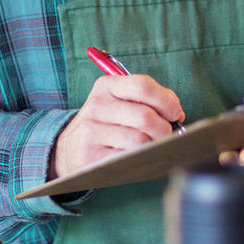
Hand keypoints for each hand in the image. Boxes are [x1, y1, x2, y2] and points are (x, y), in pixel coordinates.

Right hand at [49, 74, 184, 178]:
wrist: (67, 148)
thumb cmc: (105, 123)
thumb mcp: (118, 102)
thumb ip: (148, 100)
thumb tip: (176, 112)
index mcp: (107, 86)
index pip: (143, 85)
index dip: (166, 100)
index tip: (175, 112)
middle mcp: (97, 106)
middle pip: (145, 115)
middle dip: (164, 128)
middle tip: (167, 134)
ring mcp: (92, 131)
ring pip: (139, 139)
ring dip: (154, 145)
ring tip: (155, 146)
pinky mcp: (91, 155)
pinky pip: (127, 157)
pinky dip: (141, 158)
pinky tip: (141, 156)